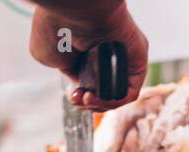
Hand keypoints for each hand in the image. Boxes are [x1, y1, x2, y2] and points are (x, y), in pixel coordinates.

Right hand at [29, 1, 148, 109]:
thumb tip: (80, 84)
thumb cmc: (57, 26)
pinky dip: (112, 100)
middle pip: (105, 91)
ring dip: (100, 104)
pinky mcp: (137, 60)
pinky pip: (129, 90)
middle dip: (89, 103)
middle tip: (77, 99)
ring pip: (117, 93)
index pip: (91, 82)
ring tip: (85, 99)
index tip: (73, 95)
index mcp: (88, 50)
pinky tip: (94, 97)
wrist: (72, 8)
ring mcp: (124, 57)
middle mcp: (107, 53)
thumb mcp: (51, 56)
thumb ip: (66, 72)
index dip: (82, 96)